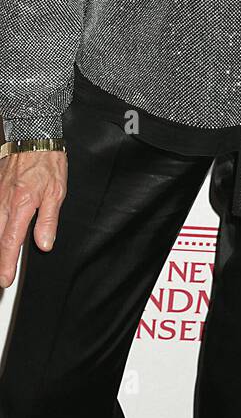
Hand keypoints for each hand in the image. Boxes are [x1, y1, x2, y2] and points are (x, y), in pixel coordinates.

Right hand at [0, 149, 67, 286]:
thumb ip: (48, 220)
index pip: (10, 242)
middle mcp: (3, 202)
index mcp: (21, 205)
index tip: (5, 279)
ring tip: (0, 260)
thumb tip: (44, 244)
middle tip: (1, 278)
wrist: (33, 138)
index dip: (7, 263)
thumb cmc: (47, 163)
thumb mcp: (56, 192)